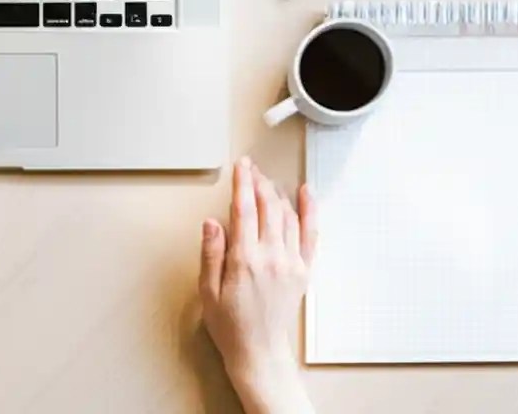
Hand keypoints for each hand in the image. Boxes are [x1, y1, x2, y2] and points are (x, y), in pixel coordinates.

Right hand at [200, 157, 317, 413]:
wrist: (259, 352)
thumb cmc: (229, 324)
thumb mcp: (207, 290)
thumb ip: (211, 253)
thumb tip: (212, 222)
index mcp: (244, 260)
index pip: (244, 210)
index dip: (243, 183)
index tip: (242, 165)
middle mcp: (271, 257)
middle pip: (268, 207)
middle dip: (259, 182)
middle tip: (252, 168)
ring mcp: (291, 263)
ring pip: (287, 216)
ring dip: (278, 193)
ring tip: (267, 180)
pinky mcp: (303, 271)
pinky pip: (310, 234)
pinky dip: (309, 211)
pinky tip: (306, 194)